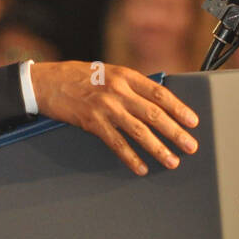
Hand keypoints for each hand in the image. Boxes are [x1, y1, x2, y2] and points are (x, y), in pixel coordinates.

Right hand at [30, 61, 198, 175]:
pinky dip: (131, 157)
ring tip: (172, 161)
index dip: (178, 108)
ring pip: (139, 131)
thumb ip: (130, 85)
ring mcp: (105, 106)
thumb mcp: (108, 72)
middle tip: (190, 146)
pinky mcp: (92, 122)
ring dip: (158, 148)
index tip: (192, 121)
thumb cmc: (78, 76)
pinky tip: (141, 167)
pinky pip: (117, 143)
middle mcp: (118, 90)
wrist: (46, 82)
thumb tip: (154, 101)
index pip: (159, 93)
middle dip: (175, 132)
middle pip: (154, 114)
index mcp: (125, 75)